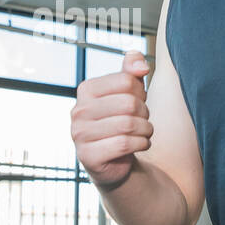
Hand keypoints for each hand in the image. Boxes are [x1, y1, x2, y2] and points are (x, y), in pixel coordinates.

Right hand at [70, 50, 152, 189]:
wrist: (114, 159)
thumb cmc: (121, 120)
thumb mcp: (128, 92)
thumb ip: (132, 71)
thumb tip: (140, 65)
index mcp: (86, 90)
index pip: (126, 81)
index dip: (141, 92)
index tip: (138, 102)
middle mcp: (78, 111)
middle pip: (129, 103)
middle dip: (144, 113)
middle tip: (143, 120)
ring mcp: (80, 134)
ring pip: (128, 125)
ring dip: (146, 130)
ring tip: (144, 132)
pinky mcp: (88, 156)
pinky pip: (124, 144)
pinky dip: (141, 144)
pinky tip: (141, 145)